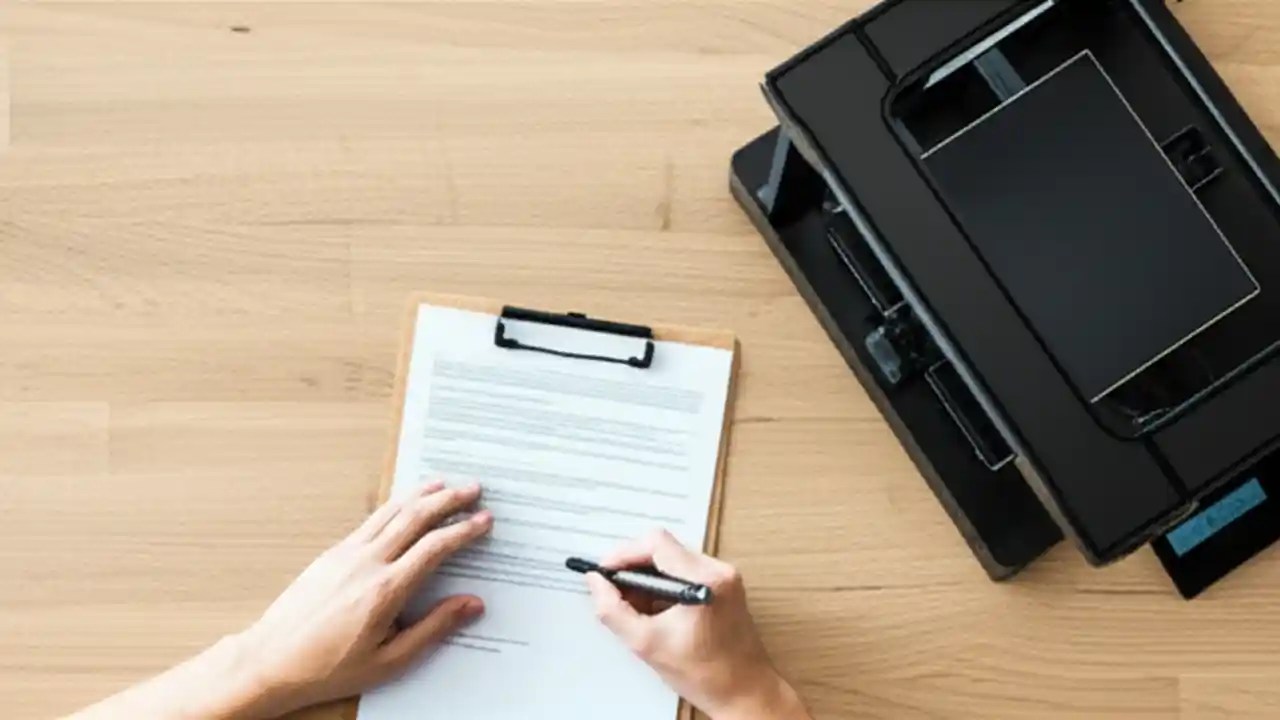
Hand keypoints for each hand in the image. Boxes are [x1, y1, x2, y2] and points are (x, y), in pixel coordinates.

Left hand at [235, 481, 493, 715]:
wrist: (271, 661)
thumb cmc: (328, 668)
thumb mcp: (390, 660)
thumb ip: (434, 628)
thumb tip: (472, 605)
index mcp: (384, 590)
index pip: (435, 548)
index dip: (464, 531)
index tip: (484, 520)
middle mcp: (365, 563)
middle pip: (415, 518)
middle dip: (449, 500)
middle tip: (473, 490)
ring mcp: (345, 554)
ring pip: (390, 512)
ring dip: (420, 495)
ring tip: (443, 485)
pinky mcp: (331, 554)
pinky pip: (370, 521)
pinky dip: (393, 506)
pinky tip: (403, 504)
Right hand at [586, 531, 809, 719]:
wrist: (744, 693)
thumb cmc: (707, 675)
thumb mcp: (646, 644)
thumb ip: (613, 609)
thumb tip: (597, 584)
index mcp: (705, 580)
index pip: (656, 543)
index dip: (623, 554)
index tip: (605, 571)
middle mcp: (719, 571)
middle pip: (663, 548)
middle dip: (633, 567)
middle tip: (614, 590)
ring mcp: (724, 577)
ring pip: (672, 559)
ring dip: (648, 578)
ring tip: (634, 606)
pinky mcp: (724, 586)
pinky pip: (685, 572)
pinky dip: (664, 585)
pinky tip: (654, 610)